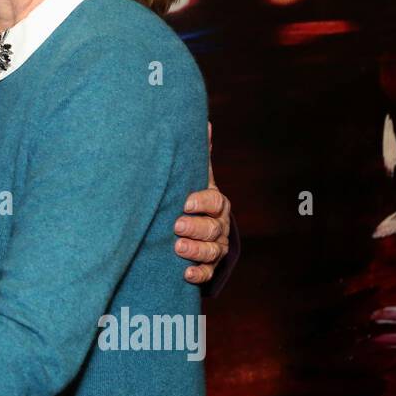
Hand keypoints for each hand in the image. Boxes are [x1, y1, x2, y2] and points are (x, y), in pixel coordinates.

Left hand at [174, 122, 231, 283]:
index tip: (185, 202)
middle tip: (176, 225)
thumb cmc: (190, 196)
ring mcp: (215, 247)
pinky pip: (207, 273)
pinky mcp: (207, 266)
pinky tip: (184, 274)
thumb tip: (204, 122)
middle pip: (212, 227)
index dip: (202, 202)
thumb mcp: (194, 177)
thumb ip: (197, 156)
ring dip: (195, 250)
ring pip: (211, 251)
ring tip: (178, 248)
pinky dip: (198, 274)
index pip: (215, 202)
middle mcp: (218, 226)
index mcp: (215, 203)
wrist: (195, 227)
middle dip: (195, 227)